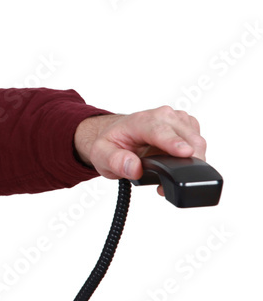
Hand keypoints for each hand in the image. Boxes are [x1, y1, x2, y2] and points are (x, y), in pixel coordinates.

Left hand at [73, 106, 206, 180]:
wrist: (118, 134)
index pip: (160, 130)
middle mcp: (163, 116)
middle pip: (188, 139)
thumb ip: (115, 161)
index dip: (174, 142)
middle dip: (187, 164)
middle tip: (166, 184)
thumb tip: (134, 168)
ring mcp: (178, 121)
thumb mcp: (101, 155)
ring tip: (167, 175)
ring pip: (197, 144)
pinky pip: (199, 146)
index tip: (185, 153)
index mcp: (140, 121)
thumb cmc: (112, 143)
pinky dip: (193, 160)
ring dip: (190, 163)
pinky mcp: (188, 128)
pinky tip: (175, 164)